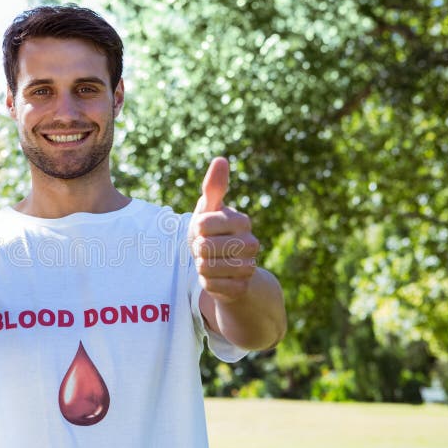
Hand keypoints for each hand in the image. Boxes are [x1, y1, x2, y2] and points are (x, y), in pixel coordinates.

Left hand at [188, 157, 258, 302]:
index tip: (204, 231)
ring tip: (210, 262)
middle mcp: (251, 243)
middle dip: (198, 249)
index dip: (196, 229)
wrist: (224, 268)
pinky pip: (211, 285)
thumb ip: (214, 187)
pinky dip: (206, 282)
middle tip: (206, 249)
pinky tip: (215, 277)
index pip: (203, 224)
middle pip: (204, 247)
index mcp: (242, 221)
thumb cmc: (212, 233)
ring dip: (201, 266)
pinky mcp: (241, 288)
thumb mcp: (209, 209)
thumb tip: (221, 159)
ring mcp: (249, 267)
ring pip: (207, 267)